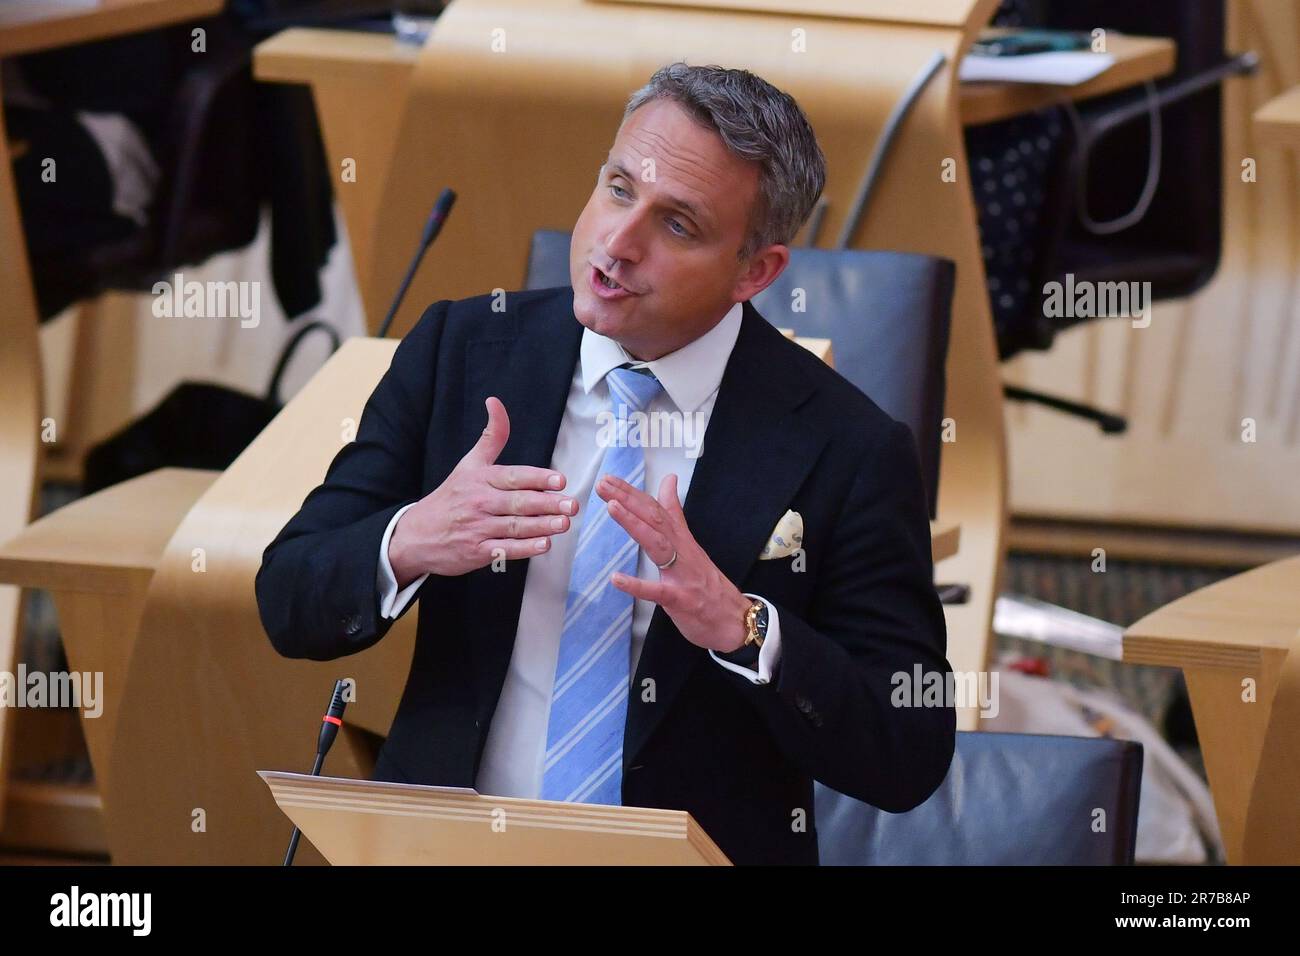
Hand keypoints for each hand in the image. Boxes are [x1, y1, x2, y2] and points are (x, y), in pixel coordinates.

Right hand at [388, 396, 577, 583]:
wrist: (416, 534)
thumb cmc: (450, 497)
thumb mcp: (469, 463)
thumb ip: (491, 436)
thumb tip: (496, 402)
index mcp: (481, 478)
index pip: (513, 477)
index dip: (537, 478)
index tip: (559, 480)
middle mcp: (479, 502)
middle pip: (518, 502)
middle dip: (547, 504)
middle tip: (570, 505)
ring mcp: (477, 528)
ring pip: (515, 526)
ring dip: (541, 526)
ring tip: (564, 524)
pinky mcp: (476, 552)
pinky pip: (504, 550)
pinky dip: (524, 548)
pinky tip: (544, 544)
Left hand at [596, 472, 749, 652]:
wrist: (735, 620)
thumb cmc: (708, 585)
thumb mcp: (690, 545)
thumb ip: (676, 514)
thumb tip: (669, 481)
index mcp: (682, 540)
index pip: (655, 510)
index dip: (632, 494)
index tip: (610, 479)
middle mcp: (682, 552)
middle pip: (654, 519)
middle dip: (628, 500)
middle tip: (603, 484)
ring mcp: (682, 575)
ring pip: (657, 544)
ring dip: (634, 525)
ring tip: (612, 508)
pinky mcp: (680, 600)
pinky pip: (657, 592)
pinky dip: (637, 585)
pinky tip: (617, 579)